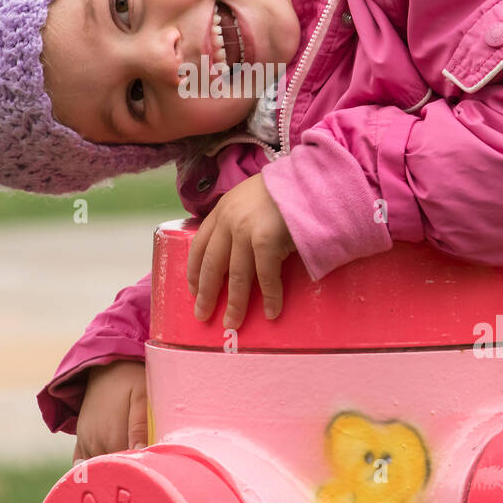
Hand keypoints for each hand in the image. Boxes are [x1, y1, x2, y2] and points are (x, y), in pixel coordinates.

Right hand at [73, 360, 147, 461]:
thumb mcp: (142, 397)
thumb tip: (138, 452)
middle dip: (125, 471)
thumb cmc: (132, 378)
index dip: (137, 471)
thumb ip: (140, 426)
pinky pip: (82, 461)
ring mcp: (85, 440)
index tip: (148, 468)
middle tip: (141, 467)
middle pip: (110, 470)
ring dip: (110, 469)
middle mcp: (94, 442)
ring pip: (96, 468)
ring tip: (127, 463)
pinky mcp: (81, 436)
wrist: (108, 363)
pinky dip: (93, 466)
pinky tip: (106, 465)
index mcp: (112, 436)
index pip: (124, 469)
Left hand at [186, 174, 295, 329]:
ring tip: (232, 323)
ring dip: (235, 304)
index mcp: (222, 210)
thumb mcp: (251, 198)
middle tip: (202, 315)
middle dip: (206, 294)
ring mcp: (246, 231)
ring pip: (236, 276)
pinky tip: (271, 313)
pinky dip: (270, 297)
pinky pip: (266, 277)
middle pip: (212, 265)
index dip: (194, 271)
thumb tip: (236, 250)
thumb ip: (239, 218)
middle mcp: (229, 221)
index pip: (199, 245)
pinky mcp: (266, 240)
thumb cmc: (285, 190)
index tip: (193, 290)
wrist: (309, 178)